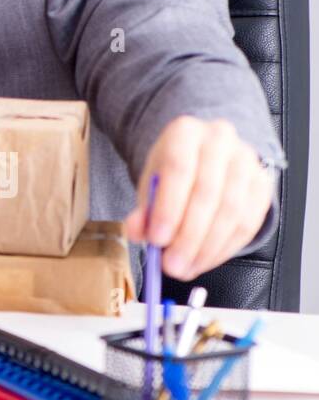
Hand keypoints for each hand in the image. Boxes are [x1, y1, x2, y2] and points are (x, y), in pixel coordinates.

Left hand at [122, 116, 274, 280]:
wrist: (204, 156)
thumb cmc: (175, 170)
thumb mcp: (151, 182)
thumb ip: (142, 209)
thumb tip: (137, 232)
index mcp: (185, 132)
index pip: (179, 169)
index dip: (168, 208)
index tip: (157, 240)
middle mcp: (220, 141)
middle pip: (207, 193)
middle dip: (188, 237)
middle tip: (173, 265)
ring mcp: (246, 161)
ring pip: (231, 211)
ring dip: (207, 248)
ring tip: (187, 267)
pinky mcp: (263, 184)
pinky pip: (248, 223)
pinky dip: (226, 248)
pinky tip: (206, 260)